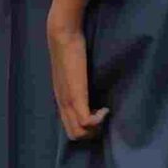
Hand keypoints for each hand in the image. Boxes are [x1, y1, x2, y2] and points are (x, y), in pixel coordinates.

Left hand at [46, 0, 105, 138]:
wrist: (63, 33)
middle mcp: (62, 102)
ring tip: (105, 113)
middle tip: (104, 116)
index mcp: (61, 98)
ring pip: (79, 132)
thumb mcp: (74, 70)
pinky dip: (97, 120)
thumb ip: (79, 82)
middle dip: (92, 132)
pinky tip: (105, 109)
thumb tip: (90, 87)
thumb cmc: (71, 48)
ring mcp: (67, 100)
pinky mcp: (75, 94)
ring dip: (96, 128)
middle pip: (74, 134)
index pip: (70, 128)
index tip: (100, 114)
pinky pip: (85, 120)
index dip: (87, 128)